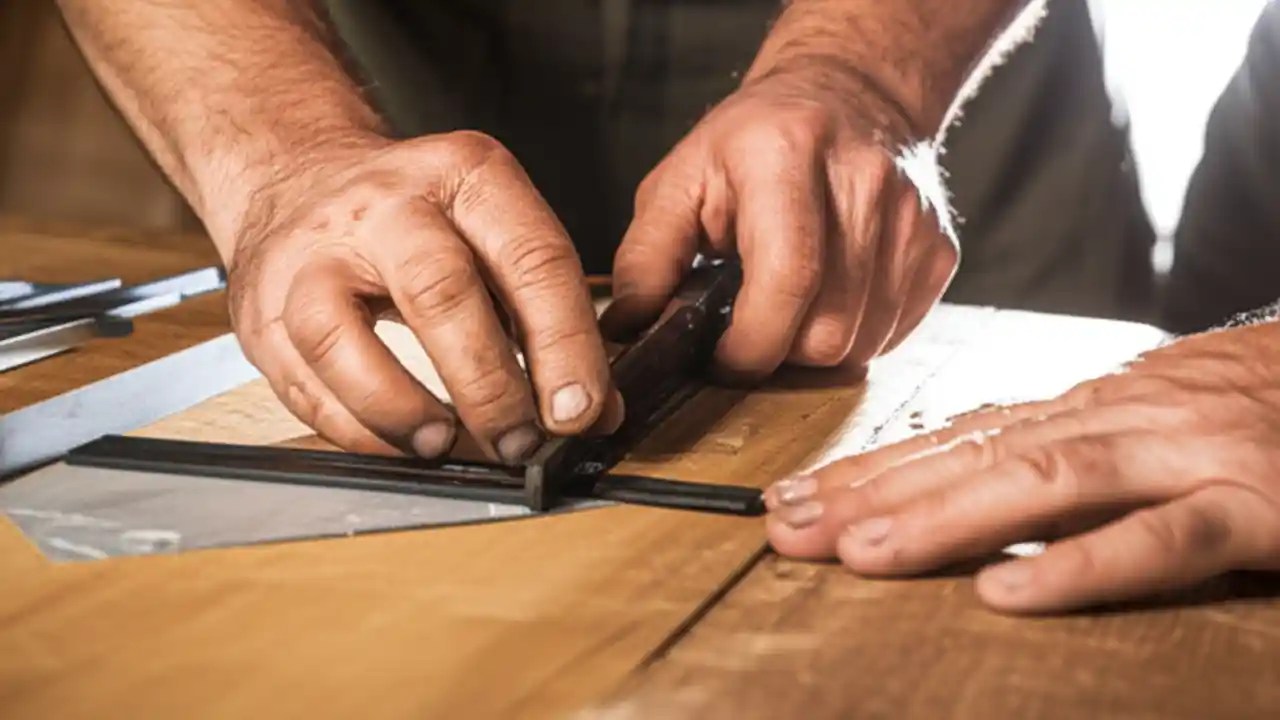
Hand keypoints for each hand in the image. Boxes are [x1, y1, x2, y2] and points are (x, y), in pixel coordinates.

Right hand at [227, 132, 620, 463]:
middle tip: (522, 443)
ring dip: (405, 411)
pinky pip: (305, 386)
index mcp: (465, 174)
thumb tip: (592, 413)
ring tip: (447, 446)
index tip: (582, 412)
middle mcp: (386, 205)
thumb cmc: (418, 217)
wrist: (299, 176)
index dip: (565, 344)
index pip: (532, 258)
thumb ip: (545, 314)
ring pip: (343, 339)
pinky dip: (359, 430)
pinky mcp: (262, 309)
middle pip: (440, 293)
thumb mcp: (493, 228)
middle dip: (490, 386)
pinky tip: (401, 444)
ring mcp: (311, 254)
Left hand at [602, 61, 957, 380]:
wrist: (850, 95)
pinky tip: (827, 299)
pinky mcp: (939, 249)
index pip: (787, 279)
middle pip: (828, 330)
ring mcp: (912, 219)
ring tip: (787, 307)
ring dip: (814, 349)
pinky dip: (853, 337)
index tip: (720, 360)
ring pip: (862, 344)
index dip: (749, 346)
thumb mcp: (680, 180)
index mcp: (787, 154)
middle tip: (750, 328)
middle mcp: (863, 182)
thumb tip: (630, 330)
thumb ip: (647, 257)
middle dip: (779, 353)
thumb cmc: (754, 143)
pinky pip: (892, 335)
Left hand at [764, 322, 1279, 613]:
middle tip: (788, 528)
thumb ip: (1068, 451)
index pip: (960, 438)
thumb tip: (964, 481)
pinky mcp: (1258, 505)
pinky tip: (1005, 594)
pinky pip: (1162, 540)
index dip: (873, 469)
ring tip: (859, 551)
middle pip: (976, 456)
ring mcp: (1187, 457)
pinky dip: (1080, 567)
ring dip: (942, 517)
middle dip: (874, 493)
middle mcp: (1121, 422)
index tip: (796, 498)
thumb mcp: (1151, 419)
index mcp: (1093, 409)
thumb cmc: (1259, 408)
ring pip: (1045, 483)